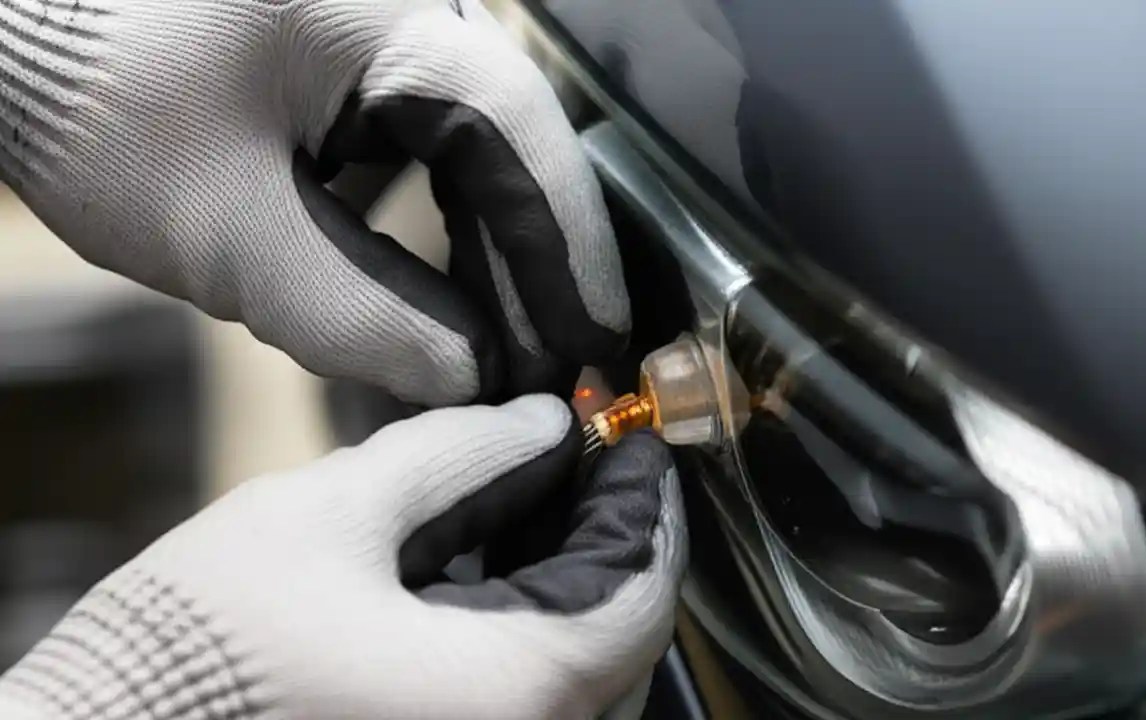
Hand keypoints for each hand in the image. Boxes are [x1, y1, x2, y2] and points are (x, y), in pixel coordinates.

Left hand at [0, 0, 626, 404]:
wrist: (16, 49)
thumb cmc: (97, 112)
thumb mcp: (229, 233)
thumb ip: (361, 313)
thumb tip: (473, 381)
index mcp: (390, 21)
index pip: (524, 137)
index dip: (570, 254)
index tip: (596, 347)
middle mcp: (413, 17)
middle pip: (521, 151)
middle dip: (542, 271)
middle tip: (564, 376)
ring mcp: (391, 40)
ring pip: (488, 158)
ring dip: (503, 261)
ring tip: (522, 360)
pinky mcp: (365, 70)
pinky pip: (440, 155)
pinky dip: (456, 235)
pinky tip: (463, 308)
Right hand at [0, 396, 684, 719]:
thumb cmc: (205, 642)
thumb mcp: (336, 512)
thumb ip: (461, 453)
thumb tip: (545, 421)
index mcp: (517, 690)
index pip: (641, 587)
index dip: (644, 498)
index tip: (628, 434)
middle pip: (621, 634)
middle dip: (612, 534)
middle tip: (583, 450)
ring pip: (580, 670)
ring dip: (574, 579)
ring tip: (540, 488)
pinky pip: (526, 696)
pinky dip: (529, 626)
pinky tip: (494, 558)